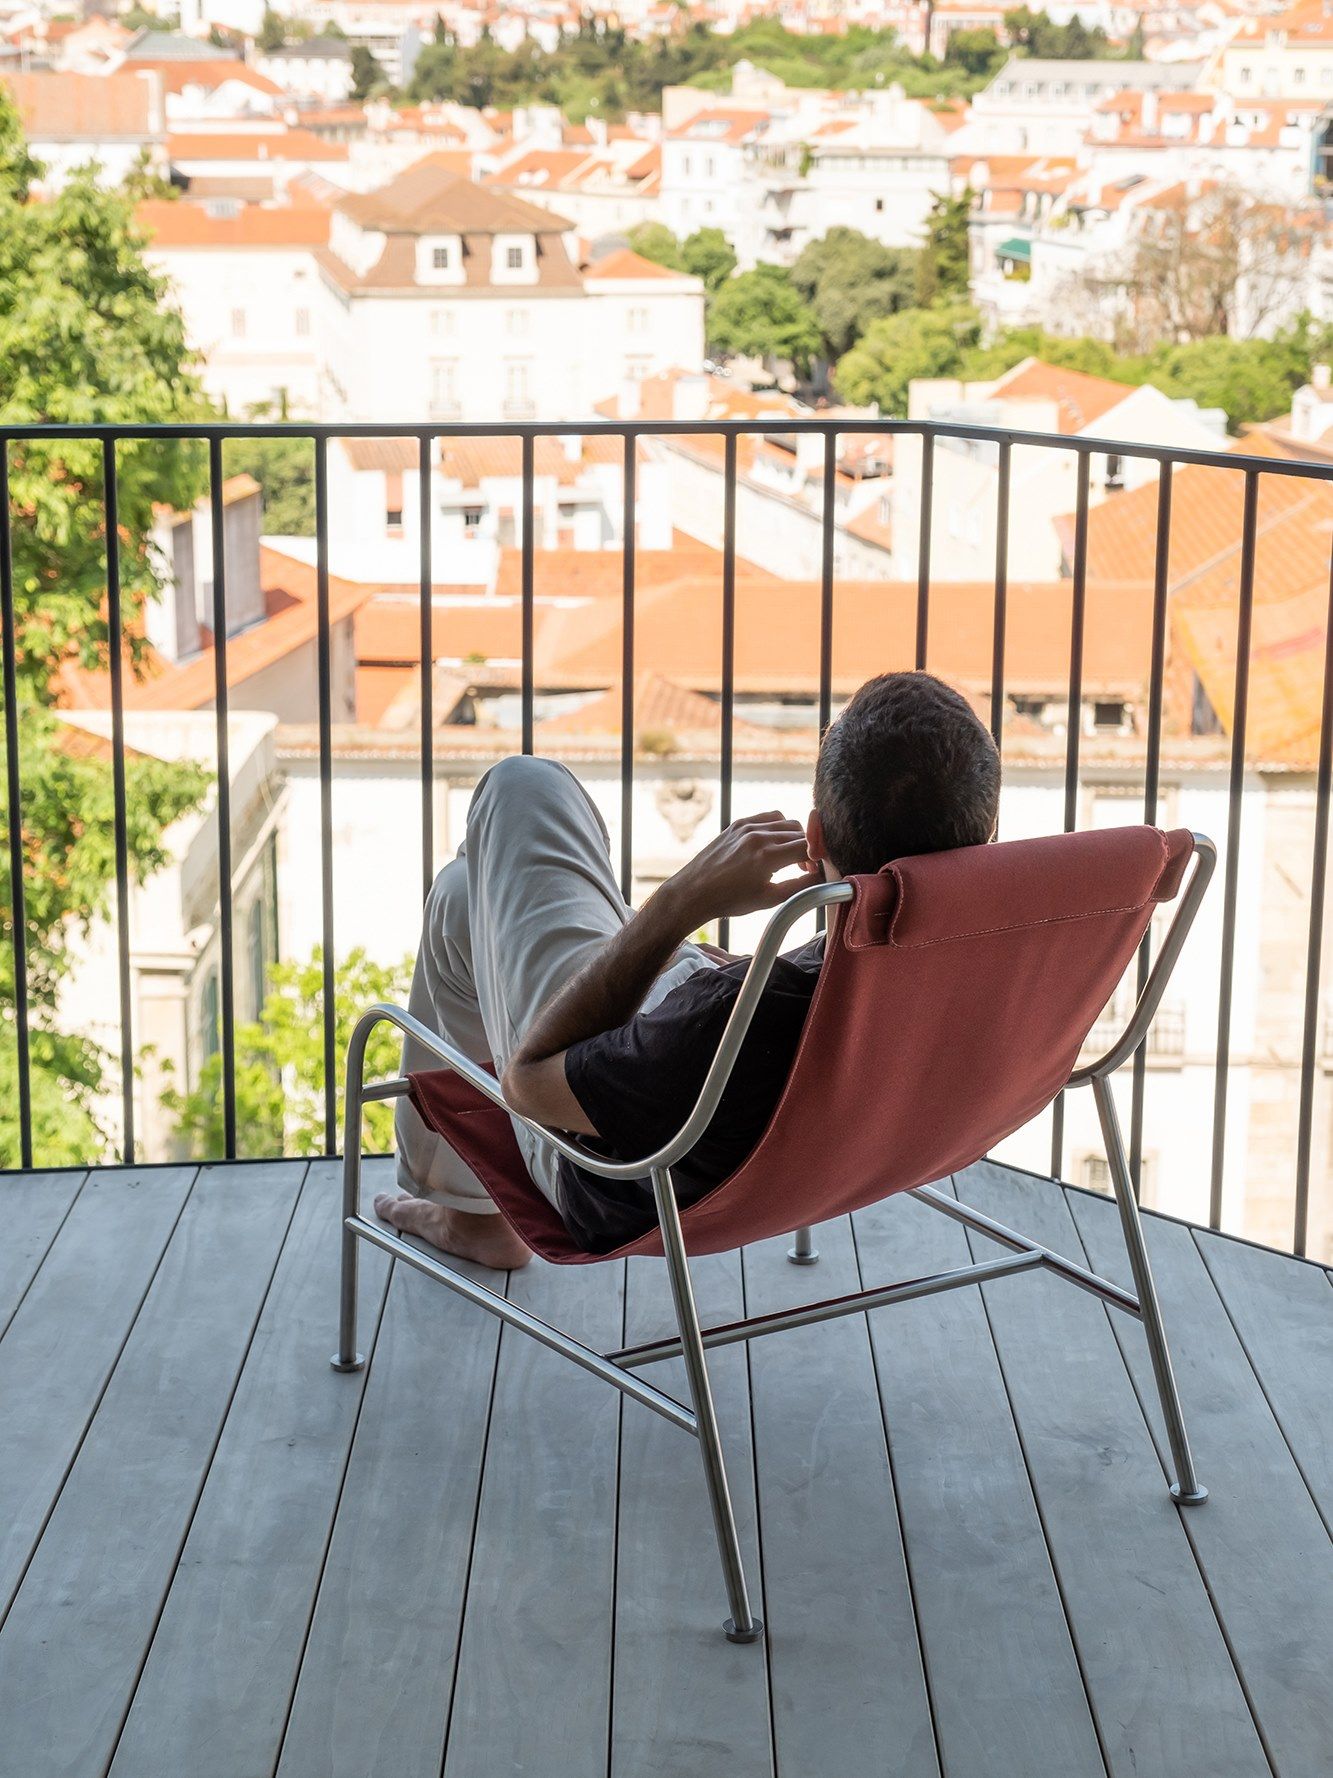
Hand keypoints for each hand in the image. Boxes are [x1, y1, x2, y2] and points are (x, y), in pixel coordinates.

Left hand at [658, 814, 817, 929]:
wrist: (694, 892)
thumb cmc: (729, 900)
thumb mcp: (769, 899)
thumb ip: (800, 887)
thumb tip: (822, 879)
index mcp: (767, 856)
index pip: (809, 849)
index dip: (819, 861)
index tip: (818, 871)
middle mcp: (758, 836)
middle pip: (801, 834)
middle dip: (809, 850)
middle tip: (805, 869)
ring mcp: (747, 827)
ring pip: (787, 823)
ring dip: (795, 838)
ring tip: (790, 858)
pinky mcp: (738, 824)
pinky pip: (769, 817)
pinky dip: (778, 828)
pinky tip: (775, 845)